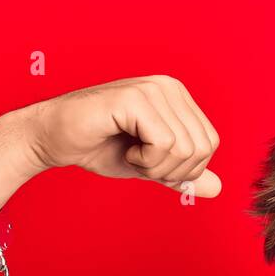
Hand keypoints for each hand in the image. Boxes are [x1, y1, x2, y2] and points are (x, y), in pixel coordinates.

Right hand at [23, 75, 221, 197]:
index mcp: (178, 97)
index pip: (209, 144)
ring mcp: (153, 89)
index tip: (151, 162)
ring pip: (184, 149)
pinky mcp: (135, 98)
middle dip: (170, 170)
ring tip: (130, 153)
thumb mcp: (151, 167)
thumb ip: (183, 176)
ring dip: (155, 166)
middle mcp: (170, 87)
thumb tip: (217, 188)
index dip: (183, 168)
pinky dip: (145, 160)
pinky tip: (124, 148)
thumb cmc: (101, 148)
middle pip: (201, 149)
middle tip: (139, 160)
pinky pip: (164, 144)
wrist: (57, 140)